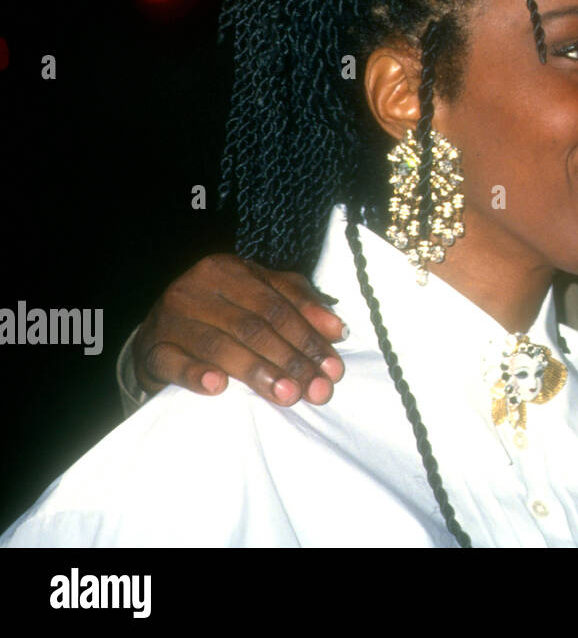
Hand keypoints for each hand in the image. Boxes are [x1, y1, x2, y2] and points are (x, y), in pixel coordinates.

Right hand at [133, 255, 345, 406]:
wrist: (160, 332)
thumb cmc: (221, 313)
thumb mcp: (261, 298)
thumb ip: (300, 306)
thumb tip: (338, 329)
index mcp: (228, 270)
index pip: (277, 305)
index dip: (308, 337)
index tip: (333, 369)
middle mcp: (197, 288)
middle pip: (253, 327)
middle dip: (290, 360)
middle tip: (316, 389)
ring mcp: (170, 318)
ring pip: (219, 345)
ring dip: (256, 371)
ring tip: (285, 394)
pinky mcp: (151, 349)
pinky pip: (173, 362)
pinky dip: (196, 373)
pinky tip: (218, 387)